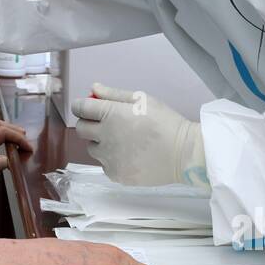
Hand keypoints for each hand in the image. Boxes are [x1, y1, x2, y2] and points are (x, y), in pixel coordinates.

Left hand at [71, 83, 207, 187]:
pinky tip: (130, 156)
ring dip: (101, 143)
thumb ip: (114, 94)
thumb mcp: (142, 99)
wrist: (184, 153)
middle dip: (89, 124)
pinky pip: (105, 165)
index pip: (80, 108)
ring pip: (92, 149)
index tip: (90, 108)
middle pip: (81, 129)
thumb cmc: (165, 122)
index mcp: (110, 114)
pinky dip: (112, 160)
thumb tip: (93, 89)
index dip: (83, 106)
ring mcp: (109, 158)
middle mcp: (104, 137)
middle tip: (107, 124)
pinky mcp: (116, 175)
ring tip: (123, 141)